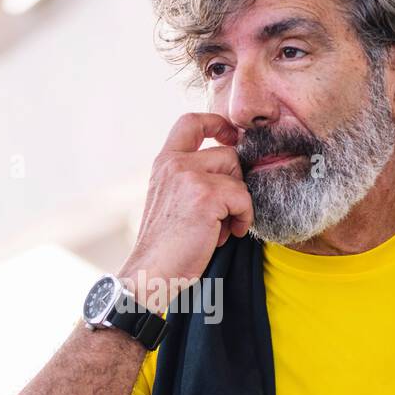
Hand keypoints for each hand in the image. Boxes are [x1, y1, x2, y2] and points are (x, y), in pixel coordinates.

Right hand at [118, 113, 252, 307]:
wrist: (151, 273)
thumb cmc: (166, 246)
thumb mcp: (172, 201)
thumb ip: (191, 179)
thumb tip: (233, 170)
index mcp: (164, 163)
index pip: (191, 122)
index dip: (217, 123)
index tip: (230, 136)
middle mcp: (174, 163)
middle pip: (228, 154)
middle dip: (234, 185)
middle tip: (220, 215)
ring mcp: (189, 176)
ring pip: (238, 176)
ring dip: (237, 204)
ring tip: (219, 228)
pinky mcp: (205, 195)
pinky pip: (243, 197)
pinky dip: (242, 218)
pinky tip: (227, 235)